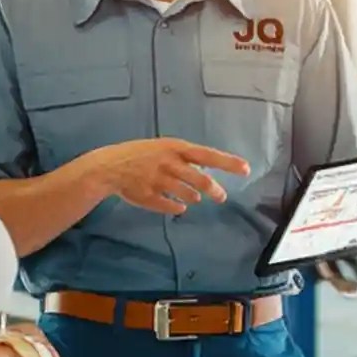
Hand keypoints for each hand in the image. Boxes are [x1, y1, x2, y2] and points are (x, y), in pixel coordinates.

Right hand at [87, 138, 250, 215]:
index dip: (228, 162)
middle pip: (201, 181)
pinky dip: (177, 207)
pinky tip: (177, 205)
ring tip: (192, 197)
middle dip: (215, 191)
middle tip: (222, 196)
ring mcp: (159, 181)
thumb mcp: (164, 148)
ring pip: (188, 196)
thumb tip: (207, 170)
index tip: (246, 169)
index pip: (207, 155)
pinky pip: (172, 207)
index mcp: (174, 148)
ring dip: (193, 198)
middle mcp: (169, 164)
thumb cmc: (140, 155)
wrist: (110, 166)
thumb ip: (184, 158)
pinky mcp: (150, 197)